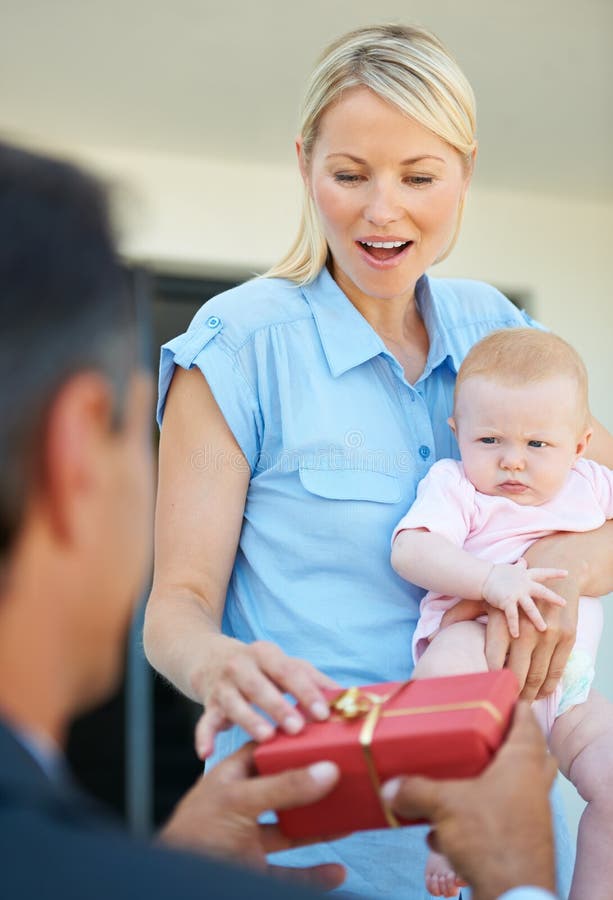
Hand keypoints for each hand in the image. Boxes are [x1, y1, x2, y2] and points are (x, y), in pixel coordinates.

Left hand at [159, 743, 345, 890]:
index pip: (266, 750)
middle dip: (314, 785)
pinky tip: (336, 872)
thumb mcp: (239, 802)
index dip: (293, 741)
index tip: (326, 733)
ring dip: (321, 826)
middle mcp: (242, 806)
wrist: (173, 889)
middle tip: (347, 774)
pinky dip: (316, 874)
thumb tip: (328, 770)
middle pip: (285, 790)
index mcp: (231, 778)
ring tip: (350, 818)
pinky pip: (292, 873)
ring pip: (293, 830)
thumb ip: (283, 786)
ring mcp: (248, 841)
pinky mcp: (255, 872)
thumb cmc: (194, 837)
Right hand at [195, 640, 338, 758]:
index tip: (322, 713)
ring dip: (249, 719)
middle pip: (260, 685)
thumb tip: (349, 698)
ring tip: (266, 737)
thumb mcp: (285, 665)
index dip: (305, 691)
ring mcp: (223, 684)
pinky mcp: (208, 704)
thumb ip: (313, 680)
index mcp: (266, 654)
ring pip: (234, 702)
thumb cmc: (260, 668)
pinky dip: (204, 736)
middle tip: (297, 728)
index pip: (288, 670)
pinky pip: (204, 720)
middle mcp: (242, 665)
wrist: (210, 658)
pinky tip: (206, 753)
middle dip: (278, 706)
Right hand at [380, 703, 555, 899]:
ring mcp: (529, 813)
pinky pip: (497, 819)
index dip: (513, 704)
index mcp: (523, 762)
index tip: (496, 696)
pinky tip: (444, 832)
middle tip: (477, 738)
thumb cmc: (489, 838)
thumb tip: (389, 787)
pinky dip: (474, 819)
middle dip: (501, 744)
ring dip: (485, 784)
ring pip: (511, 787)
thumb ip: (414, 790)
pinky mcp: (519, 840)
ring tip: (456, 782)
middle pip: (526, 752)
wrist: (512, 894)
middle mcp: (532, 783)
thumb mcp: (444, 805)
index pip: (527, 720)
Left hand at [439, 572, 579, 700]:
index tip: (487, 690)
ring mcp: (548, 633)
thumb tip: (431, 637)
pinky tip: (542, 692)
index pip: (494, 661)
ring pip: (539, 674)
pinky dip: (550, 683)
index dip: (490, 678)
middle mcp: (526, 629)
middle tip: (505, 705)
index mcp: (502, 622)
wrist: (542, 570)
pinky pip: (557, 667)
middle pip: (517, 673)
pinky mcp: (566, 635)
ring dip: (531, 692)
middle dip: (511, 692)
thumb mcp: (478, 600)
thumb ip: (456, 617)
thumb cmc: (503, 590)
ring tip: (523, 702)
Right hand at [481, 559, 566, 637]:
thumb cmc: (496, 574)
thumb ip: (519, 566)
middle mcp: (523, 584)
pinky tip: (517, 635)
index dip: (555, 573)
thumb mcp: (510, 568)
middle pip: (541, 591)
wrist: (482, 578)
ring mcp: (515, 593)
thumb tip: (523, 560)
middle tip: (564, 603)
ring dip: (537, 618)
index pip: (542, 573)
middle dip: (553, 598)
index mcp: (525, 576)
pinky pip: (512, 616)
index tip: (567, 574)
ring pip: (529, 607)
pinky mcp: (506, 601)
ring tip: (544, 628)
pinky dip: (514, 625)